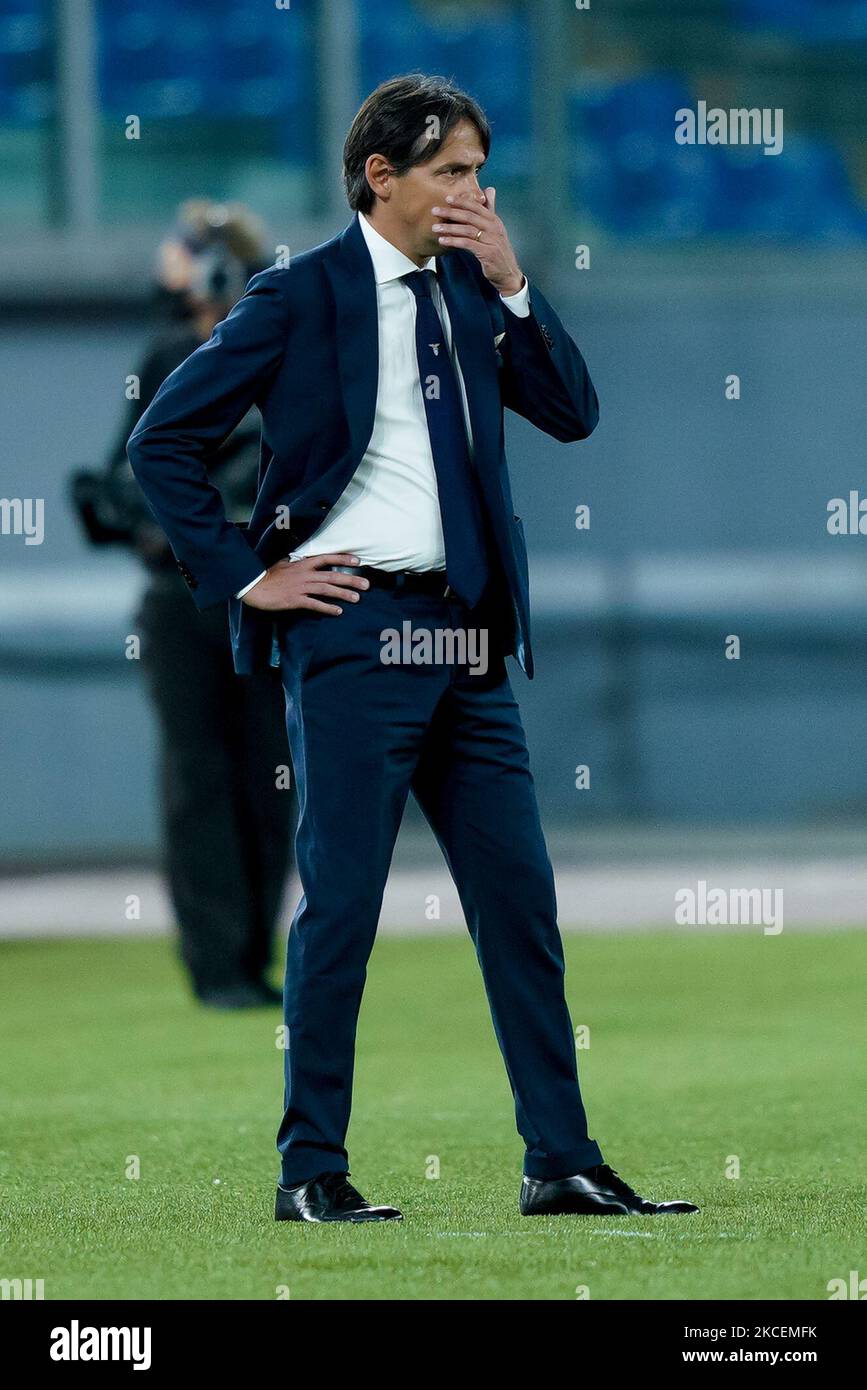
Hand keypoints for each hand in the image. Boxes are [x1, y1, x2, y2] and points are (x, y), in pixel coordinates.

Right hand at [240, 553, 368, 613]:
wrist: (255, 586)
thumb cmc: (268, 575)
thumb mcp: (284, 564)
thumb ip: (296, 563)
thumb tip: (301, 559)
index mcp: (303, 564)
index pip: (327, 558)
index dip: (343, 559)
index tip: (358, 560)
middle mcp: (305, 574)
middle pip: (332, 575)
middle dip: (350, 579)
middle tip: (366, 584)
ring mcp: (301, 587)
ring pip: (326, 589)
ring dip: (343, 594)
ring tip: (357, 598)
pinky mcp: (296, 600)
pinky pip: (314, 604)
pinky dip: (327, 608)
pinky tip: (338, 612)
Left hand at [431, 187, 524, 296]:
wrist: (509, 274)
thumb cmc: (499, 252)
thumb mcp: (496, 229)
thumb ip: (490, 210)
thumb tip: (490, 189)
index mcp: (494, 220)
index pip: (476, 206)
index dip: (461, 201)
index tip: (447, 199)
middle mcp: (494, 228)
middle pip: (469, 216)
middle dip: (451, 212)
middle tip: (435, 210)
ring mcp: (491, 240)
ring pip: (467, 230)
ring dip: (449, 228)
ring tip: (435, 227)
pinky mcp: (487, 253)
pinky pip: (467, 244)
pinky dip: (453, 241)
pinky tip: (443, 240)